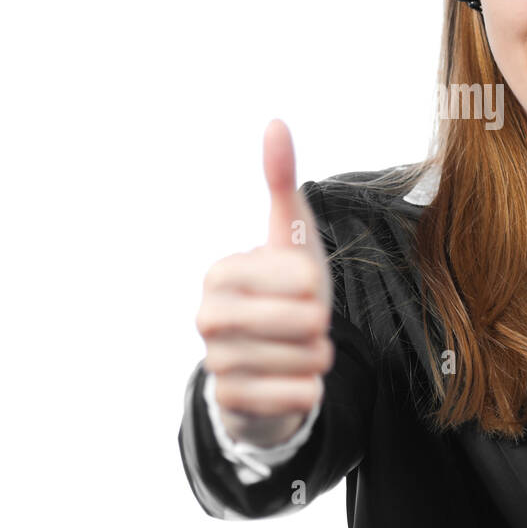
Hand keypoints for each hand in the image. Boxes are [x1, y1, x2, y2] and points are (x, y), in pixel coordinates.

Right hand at [195, 119, 333, 447]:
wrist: (273, 362)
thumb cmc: (286, 292)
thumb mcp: (291, 238)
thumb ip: (281, 183)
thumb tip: (275, 123)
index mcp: (221, 272)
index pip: (299, 278)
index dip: (316, 286)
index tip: (303, 287)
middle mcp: (208, 317)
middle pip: (303, 321)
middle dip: (319, 323)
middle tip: (305, 322)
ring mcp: (215, 363)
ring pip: (304, 361)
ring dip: (317, 357)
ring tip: (301, 349)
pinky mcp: (231, 405)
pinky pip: (296, 398)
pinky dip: (309, 391)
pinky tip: (295, 381)